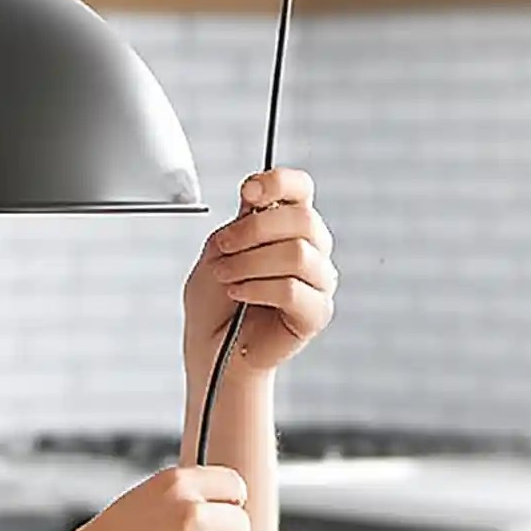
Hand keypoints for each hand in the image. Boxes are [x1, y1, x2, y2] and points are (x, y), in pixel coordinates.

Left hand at [184, 168, 336, 382]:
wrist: (211, 347)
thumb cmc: (216, 301)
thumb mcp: (221, 248)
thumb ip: (245, 220)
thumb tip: (259, 197)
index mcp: (290, 226)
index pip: (300, 189)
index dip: (277, 183)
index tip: (247, 193)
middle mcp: (312, 249)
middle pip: (302, 219)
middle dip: (254, 230)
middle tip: (225, 248)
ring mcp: (319, 281)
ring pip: (296, 254)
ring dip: (251, 263)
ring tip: (228, 277)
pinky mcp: (317, 312)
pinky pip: (291, 289)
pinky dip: (256, 289)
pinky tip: (240, 294)